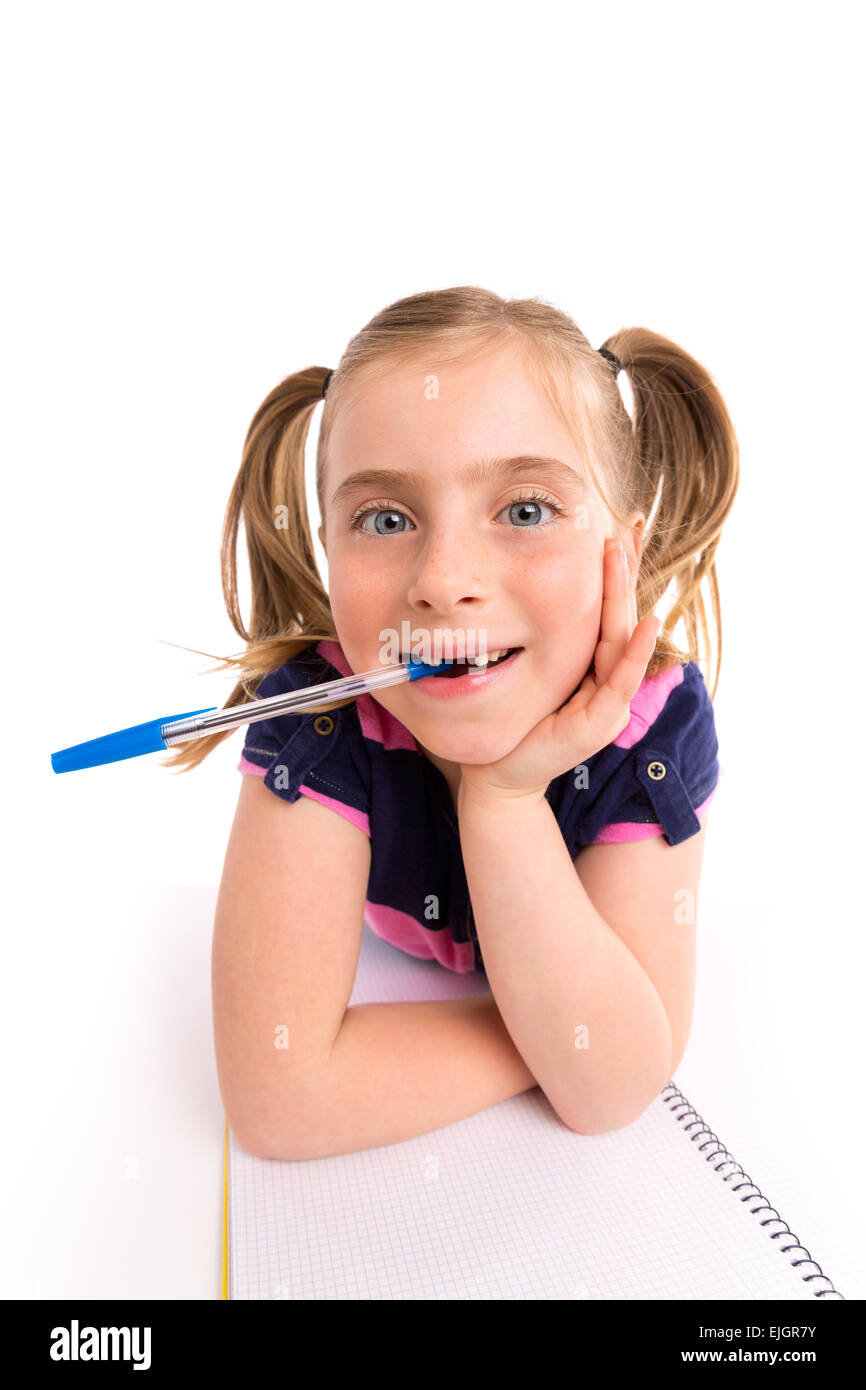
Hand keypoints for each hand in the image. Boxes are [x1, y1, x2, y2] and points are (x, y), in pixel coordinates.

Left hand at [458, 538, 660, 804]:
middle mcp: (608, 682)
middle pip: (622, 615)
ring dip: (624, 594)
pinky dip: (634, 650)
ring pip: (623, 639)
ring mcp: (609, 703)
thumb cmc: (514, 723)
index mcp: (594, 668)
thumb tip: (526, 594)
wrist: (500, 775)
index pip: (610, 609)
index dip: (617, 570)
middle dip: (625, 568)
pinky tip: (644, 621)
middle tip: (627, 523)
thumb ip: (543, 642)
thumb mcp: (531, 672)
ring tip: (623, 553)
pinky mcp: (599, 723)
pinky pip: (621, 680)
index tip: (620, 527)